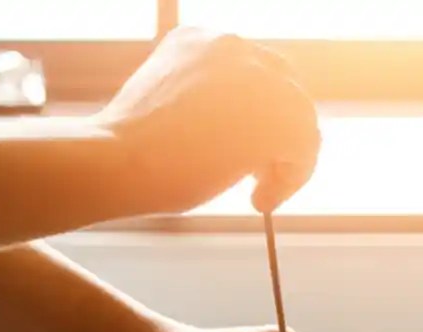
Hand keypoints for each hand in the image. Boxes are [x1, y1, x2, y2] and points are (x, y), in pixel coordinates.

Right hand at [95, 26, 320, 214]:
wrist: (118, 158)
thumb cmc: (130, 150)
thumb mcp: (170, 110)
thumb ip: (207, 108)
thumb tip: (242, 137)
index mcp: (200, 39)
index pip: (251, 73)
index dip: (254, 115)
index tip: (243, 151)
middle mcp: (232, 46)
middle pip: (284, 88)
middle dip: (276, 134)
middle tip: (257, 175)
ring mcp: (258, 76)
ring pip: (299, 118)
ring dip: (285, 159)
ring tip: (257, 192)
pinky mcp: (278, 114)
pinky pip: (304, 147)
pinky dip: (291, 179)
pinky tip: (260, 200)